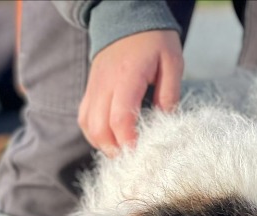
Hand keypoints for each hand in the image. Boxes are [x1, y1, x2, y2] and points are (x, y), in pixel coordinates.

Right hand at [78, 29, 182, 155]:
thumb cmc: (153, 40)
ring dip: (102, 143)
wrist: (124, 17)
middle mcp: (105, 84)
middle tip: (131, 158)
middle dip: (114, 148)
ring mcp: (94, 87)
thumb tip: (165, 123)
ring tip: (121, 151)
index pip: (120, 118)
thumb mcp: (172, 62)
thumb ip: (169, 94)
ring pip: (88, 125)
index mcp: (127, 77)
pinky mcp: (91, 89)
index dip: (128, 141)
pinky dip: (94, 133)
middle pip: (99, 127)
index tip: (140, 153)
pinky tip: (109, 139)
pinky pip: (84, 117)